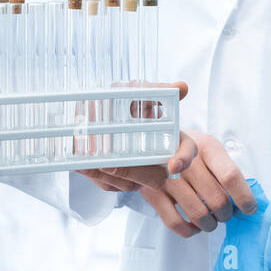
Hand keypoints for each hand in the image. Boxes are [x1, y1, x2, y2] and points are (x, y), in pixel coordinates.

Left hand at [76, 81, 193, 190]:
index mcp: (172, 139)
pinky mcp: (116, 182)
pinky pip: (108, 183)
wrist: (101, 112)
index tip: (174, 165)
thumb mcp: (140, 92)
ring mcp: (138, 176)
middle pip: (155, 178)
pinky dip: (94, 173)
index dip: (184, 159)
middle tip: (113, 162)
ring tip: (95, 161)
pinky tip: (83, 164)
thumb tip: (181, 87)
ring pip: (128, 183)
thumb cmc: (127, 102)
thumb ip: (157, 91)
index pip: (187, 151)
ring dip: (110, 172)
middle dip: (134, 171)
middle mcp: (158, 162)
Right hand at [135, 130, 256, 237]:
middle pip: (217, 200)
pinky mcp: (152, 193)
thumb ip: (226, 171)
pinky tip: (193, 225)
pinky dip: (189, 230)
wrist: (151, 143)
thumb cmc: (190, 151)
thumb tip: (248, 204)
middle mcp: (187, 161)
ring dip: (209, 224)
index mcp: (206, 146)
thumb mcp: (210, 150)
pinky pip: (175, 223)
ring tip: (210, 219)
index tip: (250, 208)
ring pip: (198, 214)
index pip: (230, 176)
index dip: (243, 197)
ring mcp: (167, 177)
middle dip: (226, 214)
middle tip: (224, 213)